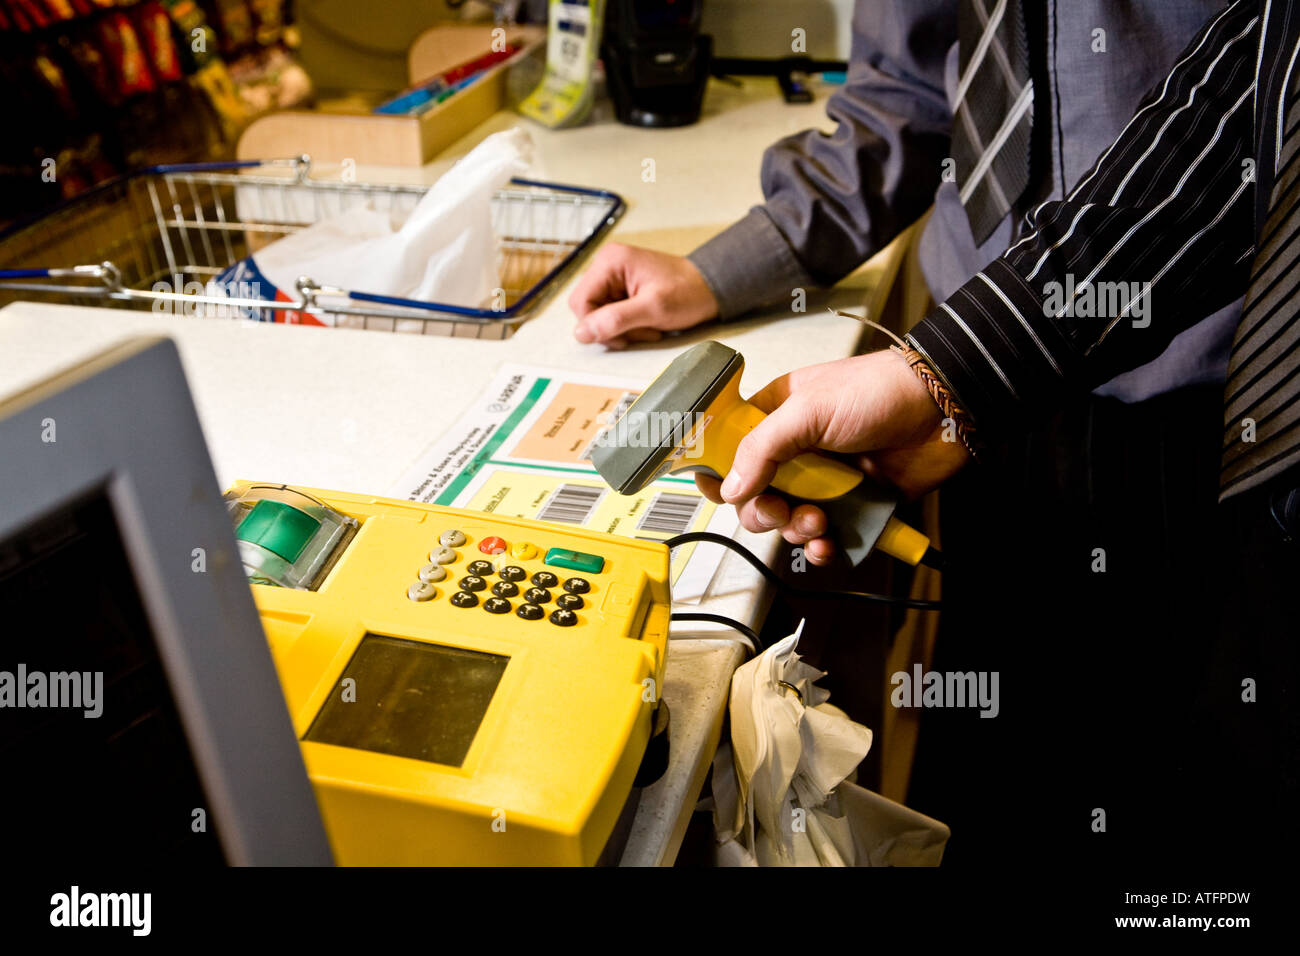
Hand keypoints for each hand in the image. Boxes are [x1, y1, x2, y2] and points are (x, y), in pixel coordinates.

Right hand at [569, 242, 718, 348]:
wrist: (709, 288)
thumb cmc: (687, 292)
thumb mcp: (653, 308)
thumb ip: (616, 319)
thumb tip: (582, 333)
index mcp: (610, 262)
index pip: (580, 302)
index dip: (596, 325)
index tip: (621, 336)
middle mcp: (607, 265)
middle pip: (586, 309)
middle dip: (610, 327)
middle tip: (638, 331)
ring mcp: (613, 277)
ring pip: (598, 315)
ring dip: (621, 329)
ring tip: (647, 326)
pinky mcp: (620, 289)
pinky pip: (610, 314)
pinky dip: (626, 326)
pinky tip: (645, 324)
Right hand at [695, 348, 971, 564]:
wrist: (941, 411)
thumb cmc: (877, 392)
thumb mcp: (809, 410)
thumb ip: (763, 448)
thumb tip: (729, 489)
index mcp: (776, 418)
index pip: (730, 450)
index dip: (719, 473)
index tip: (717, 493)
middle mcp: (796, 453)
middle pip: (754, 497)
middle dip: (764, 511)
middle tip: (782, 510)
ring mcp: (824, 482)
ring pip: (787, 522)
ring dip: (795, 530)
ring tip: (819, 520)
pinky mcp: (852, 507)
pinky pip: (822, 539)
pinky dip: (820, 547)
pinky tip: (828, 543)